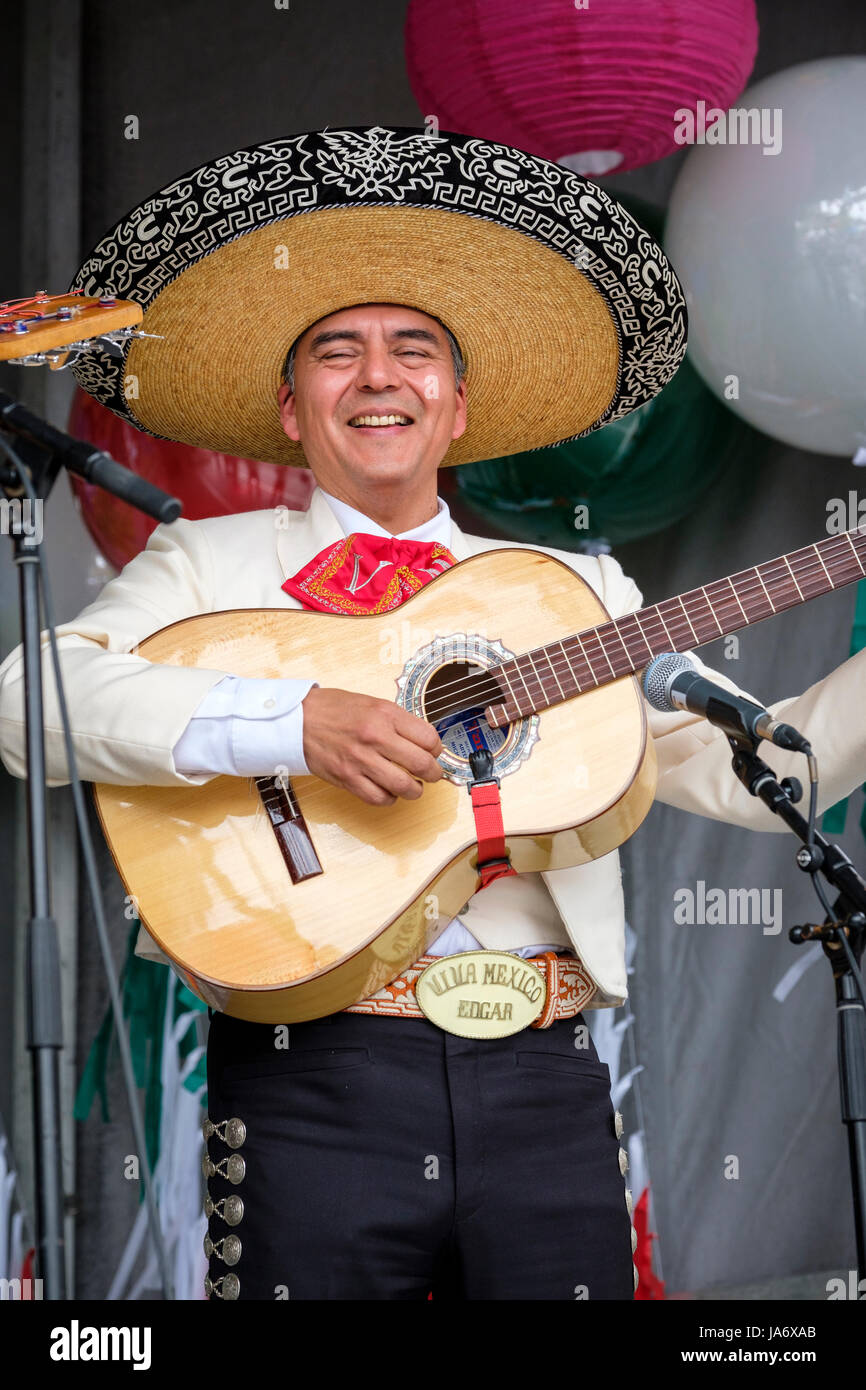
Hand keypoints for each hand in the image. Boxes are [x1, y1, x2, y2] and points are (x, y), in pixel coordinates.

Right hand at [301, 686, 444, 804]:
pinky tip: (389, 792)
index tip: (434, 753)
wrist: (297, 719)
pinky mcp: (347, 778)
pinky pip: (378, 797)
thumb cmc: (333, 709)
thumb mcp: (372, 703)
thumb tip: (423, 741)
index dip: (437, 749)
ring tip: (414, 787)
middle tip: (433, 774)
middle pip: (421, 764)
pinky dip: (389, 798)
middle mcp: (375, 736)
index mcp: (385, 714)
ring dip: (415, 790)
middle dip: (434, 774)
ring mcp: (361, 760)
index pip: (428, 738)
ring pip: (403, 786)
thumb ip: (397, 721)